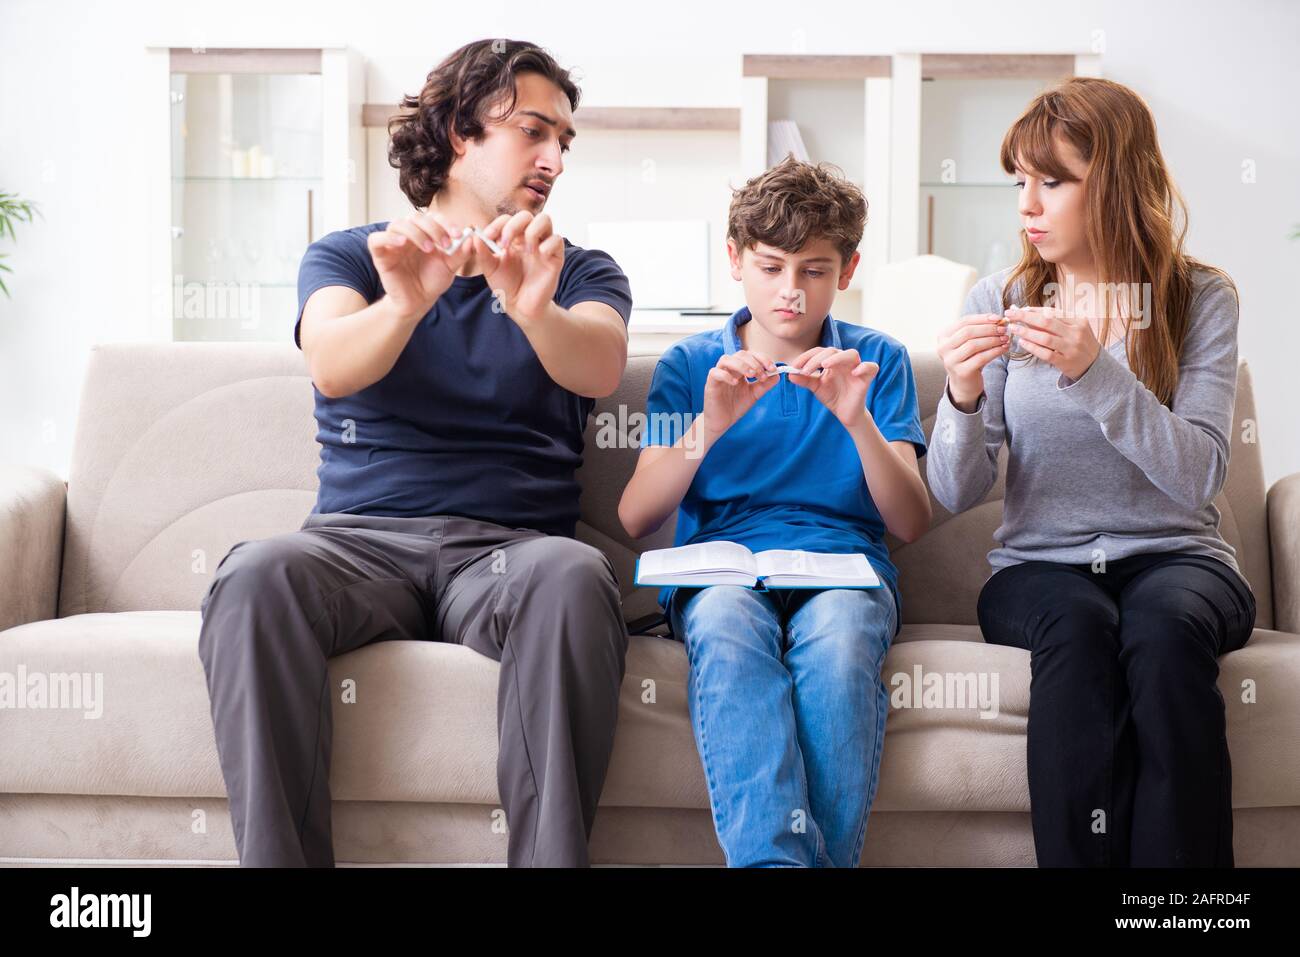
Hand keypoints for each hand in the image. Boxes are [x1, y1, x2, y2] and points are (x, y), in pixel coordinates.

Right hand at [366, 211, 472, 320]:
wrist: (418, 301)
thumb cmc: (432, 281)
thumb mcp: (450, 267)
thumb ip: (461, 253)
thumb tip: (472, 238)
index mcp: (424, 232)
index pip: (433, 217)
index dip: (445, 223)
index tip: (458, 235)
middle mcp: (408, 233)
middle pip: (415, 217)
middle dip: (433, 228)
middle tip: (445, 244)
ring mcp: (393, 242)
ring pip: (398, 224)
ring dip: (415, 232)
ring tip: (429, 248)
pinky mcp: (380, 254)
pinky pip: (376, 239)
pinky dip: (388, 237)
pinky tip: (402, 243)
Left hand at [475, 211, 564, 326]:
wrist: (520, 306)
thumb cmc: (506, 285)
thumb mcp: (490, 269)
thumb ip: (482, 252)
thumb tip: (474, 236)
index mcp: (513, 238)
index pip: (507, 219)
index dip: (497, 224)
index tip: (488, 237)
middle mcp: (528, 238)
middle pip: (526, 215)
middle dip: (513, 226)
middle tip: (504, 244)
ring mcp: (543, 246)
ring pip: (545, 220)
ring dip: (532, 231)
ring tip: (526, 249)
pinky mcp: (555, 257)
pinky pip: (557, 240)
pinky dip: (547, 244)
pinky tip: (539, 255)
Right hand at [701, 350, 778, 437]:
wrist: (722, 422)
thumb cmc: (735, 406)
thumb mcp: (754, 394)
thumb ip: (765, 385)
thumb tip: (777, 375)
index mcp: (740, 369)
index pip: (751, 355)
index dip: (762, 358)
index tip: (772, 369)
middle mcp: (729, 369)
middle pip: (740, 354)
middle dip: (754, 362)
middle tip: (761, 375)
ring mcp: (719, 375)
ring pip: (726, 359)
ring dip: (741, 365)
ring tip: (751, 375)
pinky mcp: (710, 384)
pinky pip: (715, 372)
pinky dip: (726, 375)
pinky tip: (735, 383)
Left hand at [786, 347, 878, 429]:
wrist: (845, 414)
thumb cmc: (833, 397)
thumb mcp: (816, 388)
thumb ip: (805, 380)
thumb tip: (790, 374)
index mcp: (832, 361)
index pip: (819, 351)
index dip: (807, 356)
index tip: (794, 366)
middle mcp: (844, 362)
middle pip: (833, 351)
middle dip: (817, 358)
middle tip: (805, 370)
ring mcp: (856, 368)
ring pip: (851, 354)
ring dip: (837, 358)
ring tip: (825, 366)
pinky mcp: (866, 378)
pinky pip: (871, 367)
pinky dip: (864, 367)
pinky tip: (855, 373)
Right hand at [937, 313, 1010, 410]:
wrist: (965, 383)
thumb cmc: (969, 358)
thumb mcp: (970, 342)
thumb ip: (980, 329)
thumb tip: (998, 320)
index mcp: (943, 336)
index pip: (964, 322)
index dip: (982, 318)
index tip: (998, 318)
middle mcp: (943, 348)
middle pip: (968, 332)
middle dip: (988, 329)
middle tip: (1003, 329)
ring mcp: (950, 361)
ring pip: (974, 345)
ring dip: (993, 340)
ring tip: (1005, 338)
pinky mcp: (961, 372)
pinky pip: (981, 358)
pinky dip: (995, 351)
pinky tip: (1004, 348)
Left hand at [1005, 306, 1100, 381]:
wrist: (1095, 366)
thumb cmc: (1079, 343)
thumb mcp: (1072, 329)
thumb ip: (1053, 321)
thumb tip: (1025, 310)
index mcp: (1078, 320)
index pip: (1052, 312)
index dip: (1033, 310)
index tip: (1018, 309)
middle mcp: (1076, 332)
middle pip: (1047, 322)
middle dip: (1025, 317)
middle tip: (1009, 314)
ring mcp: (1071, 348)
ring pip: (1045, 338)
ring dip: (1026, 332)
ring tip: (1012, 328)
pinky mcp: (1066, 361)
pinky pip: (1046, 353)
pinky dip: (1033, 347)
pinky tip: (1022, 342)